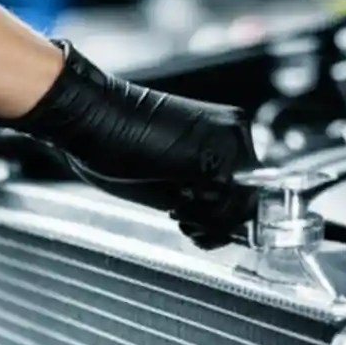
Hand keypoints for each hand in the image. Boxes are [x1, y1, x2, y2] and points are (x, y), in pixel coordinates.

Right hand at [0, 41, 260, 247]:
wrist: (94, 118)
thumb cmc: (116, 144)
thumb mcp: (167, 175)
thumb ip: (199, 192)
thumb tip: (220, 224)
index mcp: (225, 131)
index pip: (245, 186)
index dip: (223, 216)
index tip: (196, 224)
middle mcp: (236, 132)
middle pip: (250, 198)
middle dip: (219, 223)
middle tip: (187, 226)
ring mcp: (232, 143)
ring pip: (243, 206)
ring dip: (210, 224)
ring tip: (179, 216)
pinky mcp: (219, 158)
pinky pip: (228, 207)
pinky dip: (205, 220)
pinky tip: (176, 210)